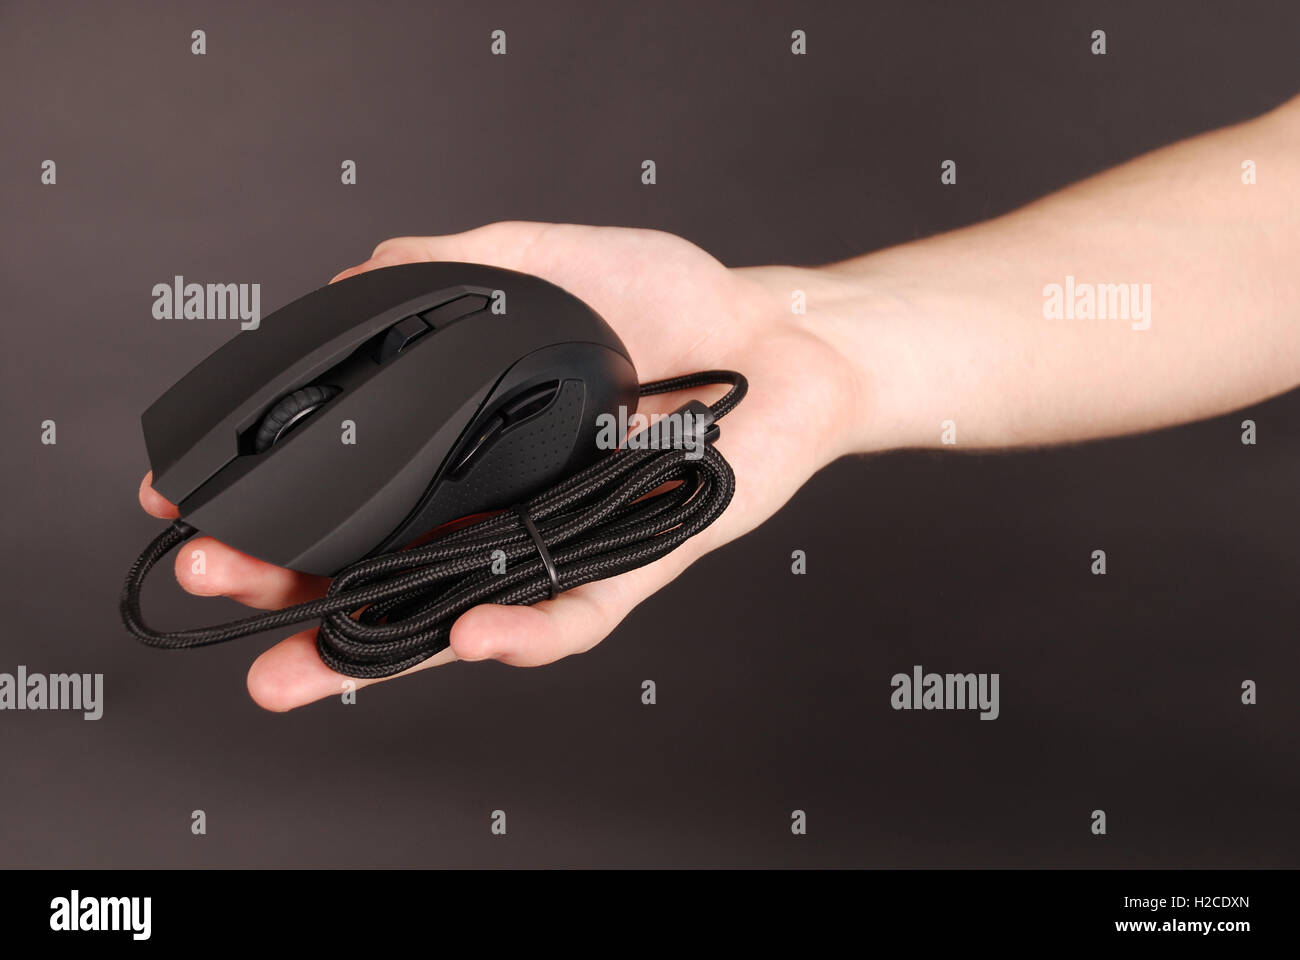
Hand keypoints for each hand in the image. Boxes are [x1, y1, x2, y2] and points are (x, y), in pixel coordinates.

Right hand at [139, 222, 861, 709]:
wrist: (776, 334)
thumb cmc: (667, 302)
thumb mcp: (545, 261)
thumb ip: (451, 267)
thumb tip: (351, 280)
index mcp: (466, 451)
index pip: (352, 493)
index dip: (272, 506)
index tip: (183, 503)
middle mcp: (500, 509)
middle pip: (379, 569)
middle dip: (287, 588)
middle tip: (211, 579)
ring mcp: (561, 543)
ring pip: (454, 619)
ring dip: (371, 647)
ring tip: (285, 670)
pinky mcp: (633, 565)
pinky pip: (573, 615)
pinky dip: (523, 634)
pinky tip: (468, 637)